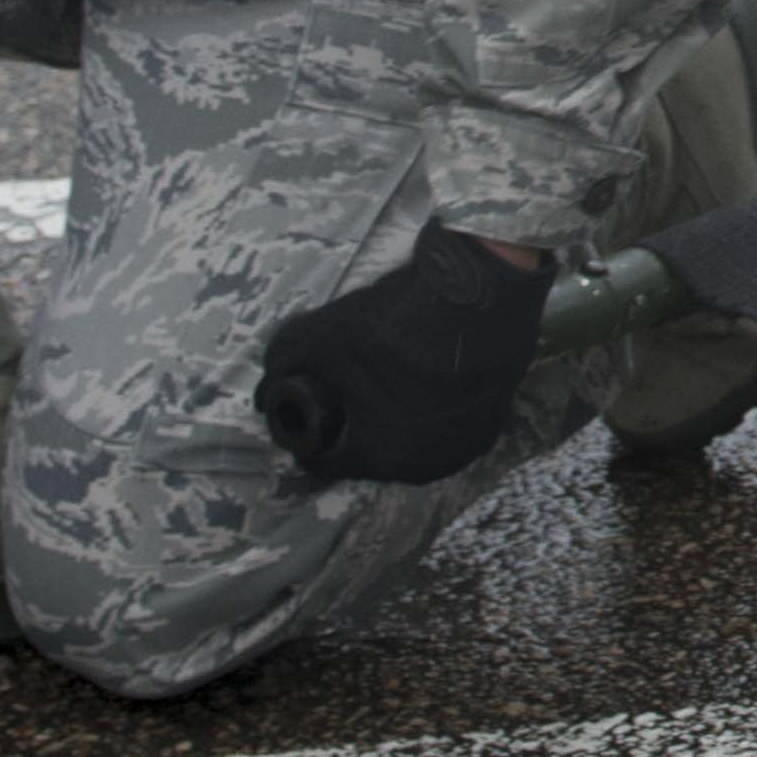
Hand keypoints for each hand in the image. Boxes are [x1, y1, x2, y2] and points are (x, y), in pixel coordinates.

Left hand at [255, 222, 557, 489]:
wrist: (479, 290)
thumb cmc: (395, 324)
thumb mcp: (318, 336)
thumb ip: (280, 366)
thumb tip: (265, 391)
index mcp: (380, 457)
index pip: (324, 461)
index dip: (305, 431)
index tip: (305, 403)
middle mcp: (427, 465)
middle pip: (369, 453)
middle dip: (351, 424)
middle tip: (343, 385)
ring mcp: (466, 445)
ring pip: (410, 441)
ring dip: (391, 419)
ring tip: (382, 377)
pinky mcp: (492, 420)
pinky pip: (445, 424)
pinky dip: (429, 407)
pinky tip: (422, 374)